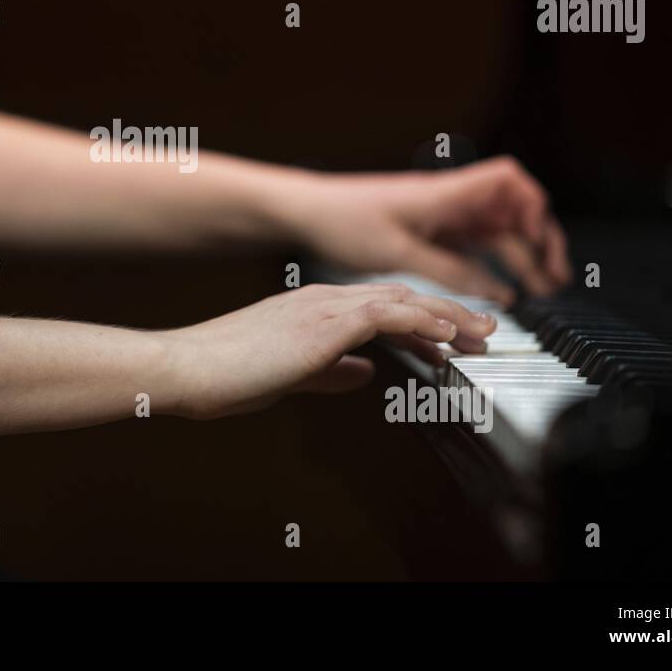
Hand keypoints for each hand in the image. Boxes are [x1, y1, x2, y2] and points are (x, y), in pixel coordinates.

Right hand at [163, 282, 496, 419]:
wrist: (187, 366)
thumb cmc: (224, 373)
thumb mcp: (289, 374)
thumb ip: (329, 372)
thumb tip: (364, 375)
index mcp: (313, 309)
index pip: (382, 308)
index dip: (422, 324)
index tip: (450, 342)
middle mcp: (323, 300)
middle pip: (401, 297)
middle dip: (447, 314)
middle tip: (483, 332)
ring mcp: (324, 307)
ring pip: (402, 300)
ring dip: (446, 315)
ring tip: (481, 333)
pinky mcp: (323, 323)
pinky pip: (386, 315)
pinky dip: (422, 321)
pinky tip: (446, 334)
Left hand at [276, 156, 570, 303]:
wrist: (304, 213)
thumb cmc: (341, 221)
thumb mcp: (398, 253)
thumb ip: (450, 273)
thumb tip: (497, 293)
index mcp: (445, 194)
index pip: (508, 181)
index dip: (533, 207)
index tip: (539, 242)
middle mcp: (448, 201)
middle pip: (511, 211)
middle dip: (537, 242)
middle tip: (552, 280)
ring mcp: (438, 216)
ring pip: (493, 231)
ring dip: (516, 257)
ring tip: (535, 292)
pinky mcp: (426, 232)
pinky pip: (469, 245)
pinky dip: (488, 264)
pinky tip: (495, 289)